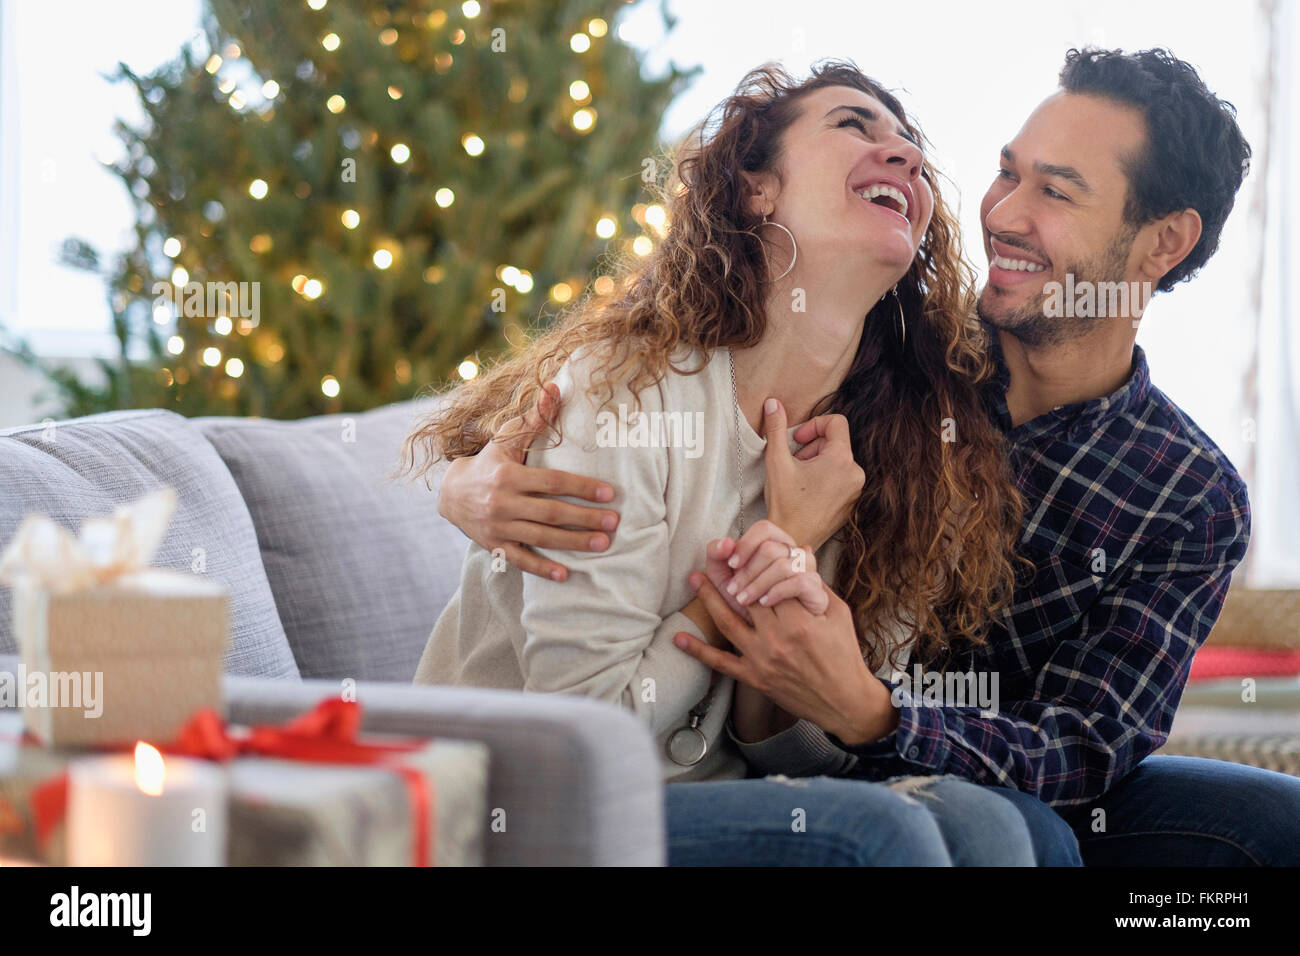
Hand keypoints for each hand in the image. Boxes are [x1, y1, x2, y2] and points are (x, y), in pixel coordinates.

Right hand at [437, 383, 620, 580]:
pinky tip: (566, 574)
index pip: (552, 482)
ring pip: (541, 537)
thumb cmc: (490, 462)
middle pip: (551, 512)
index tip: (609, 493)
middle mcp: (502, 502)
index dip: (581, 487)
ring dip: (574, 543)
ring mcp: (499, 527)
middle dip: (585, 518)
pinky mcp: (495, 547)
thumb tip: (556, 387)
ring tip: (604, 544)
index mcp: (509, 475)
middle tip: (615, 522)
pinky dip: (543, 568)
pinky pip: (521, 560)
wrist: (451, 494)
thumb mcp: (507, 439)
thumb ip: (535, 419)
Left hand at [672, 574, 896, 745]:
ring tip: (695, 578)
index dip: (757, 564)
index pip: (772, 581)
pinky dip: (698, 651)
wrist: (843, 701)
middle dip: (731, 575)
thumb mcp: (837, 613)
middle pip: (746, 596)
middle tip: (717, 557)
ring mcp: (762, 659)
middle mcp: (778, 638)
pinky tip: (678, 638)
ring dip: (708, 598)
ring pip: (727, 622)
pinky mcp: (753, 678)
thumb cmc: (844, 654)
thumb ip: (816, 583)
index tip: (747, 554)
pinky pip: (721, 663)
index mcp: (801, 619)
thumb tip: (802, 550)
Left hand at [714, 521, 825, 614]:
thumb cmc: (748, 604)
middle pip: (770, 548)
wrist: (775, 634)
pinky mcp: (817, 592)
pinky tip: (764, 602)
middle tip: (733, 592)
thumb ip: (717, 557)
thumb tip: (724, 543)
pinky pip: (798, 582)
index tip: (731, 564)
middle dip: (747, 571)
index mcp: (776, 544)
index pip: (764, 529)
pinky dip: (777, 591)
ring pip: (781, 565)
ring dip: (757, 584)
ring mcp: (808, 572)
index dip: (746, 544)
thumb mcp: (725, 580)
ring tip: (743, 600)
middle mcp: (794, 553)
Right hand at [762, 400, 864, 551]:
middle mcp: (855, 473)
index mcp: (841, 459)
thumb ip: (776, 428)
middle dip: (813, 447)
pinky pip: (841, 479)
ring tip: (799, 479)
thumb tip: (773, 403)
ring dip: (817, 463)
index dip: (814, 425)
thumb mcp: (777, 461)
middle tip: (793, 463)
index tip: (798, 440)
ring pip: (838, 461)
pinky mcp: (852, 503)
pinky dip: (825, 479)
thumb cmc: (785, 503)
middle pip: (836, 443)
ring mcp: (855, 490)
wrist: (792, 540)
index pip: (836, 423)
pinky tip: (807, 492)